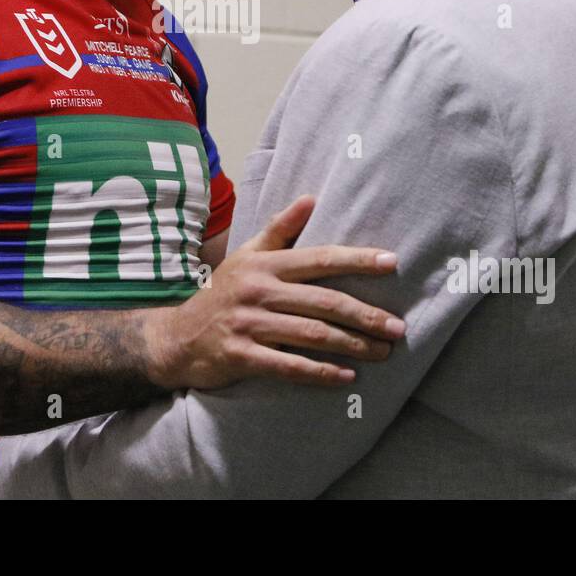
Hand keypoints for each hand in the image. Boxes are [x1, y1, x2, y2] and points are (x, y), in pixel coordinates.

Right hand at [147, 195, 404, 389]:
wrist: (177, 337)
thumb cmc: (223, 293)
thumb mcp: (247, 255)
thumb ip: (280, 229)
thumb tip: (311, 198)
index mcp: (265, 264)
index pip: (319, 258)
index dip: (357, 260)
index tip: (392, 262)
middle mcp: (258, 291)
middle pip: (323, 301)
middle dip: (365, 315)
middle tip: (398, 327)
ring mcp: (249, 324)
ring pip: (312, 334)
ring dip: (352, 345)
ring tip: (382, 352)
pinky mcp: (242, 356)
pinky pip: (288, 366)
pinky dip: (320, 373)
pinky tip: (346, 377)